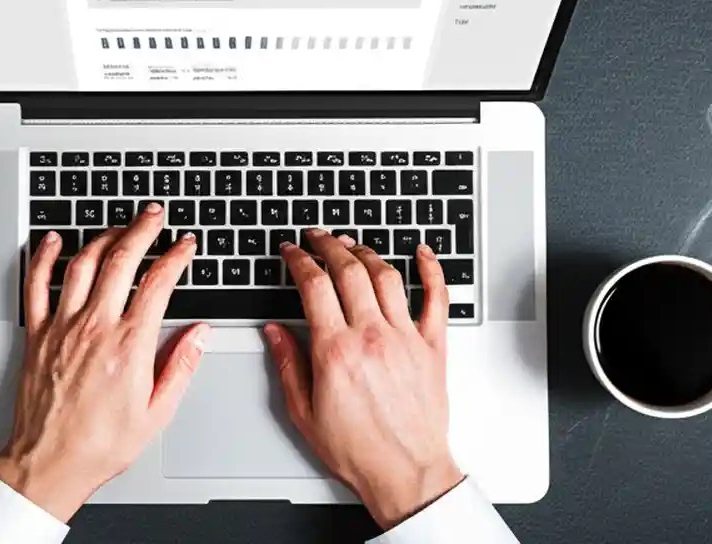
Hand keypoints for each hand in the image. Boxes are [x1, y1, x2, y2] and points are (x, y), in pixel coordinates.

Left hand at [0, 204, 208, 521]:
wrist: (51, 463)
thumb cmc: (100, 445)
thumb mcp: (157, 412)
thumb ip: (181, 367)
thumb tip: (200, 335)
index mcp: (130, 346)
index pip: (159, 283)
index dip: (176, 257)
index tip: (185, 245)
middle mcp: (96, 328)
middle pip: (122, 260)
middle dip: (143, 230)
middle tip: (154, 216)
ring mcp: (63, 327)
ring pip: (83, 264)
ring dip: (104, 237)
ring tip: (119, 227)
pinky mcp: (38, 335)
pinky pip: (37, 285)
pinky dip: (45, 257)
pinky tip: (55, 241)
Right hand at [266, 229, 461, 529]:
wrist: (406, 473)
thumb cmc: (358, 450)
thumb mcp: (304, 412)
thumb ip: (287, 365)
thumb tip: (274, 332)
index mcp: (335, 351)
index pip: (313, 286)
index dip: (299, 260)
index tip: (292, 252)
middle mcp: (371, 337)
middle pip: (349, 270)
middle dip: (329, 245)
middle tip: (318, 237)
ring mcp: (405, 338)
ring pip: (386, 276)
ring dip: (366, 253)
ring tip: (353, 245)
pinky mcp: (432, 347)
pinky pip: (436, 298)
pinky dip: (431, 270)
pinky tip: (423, 253)